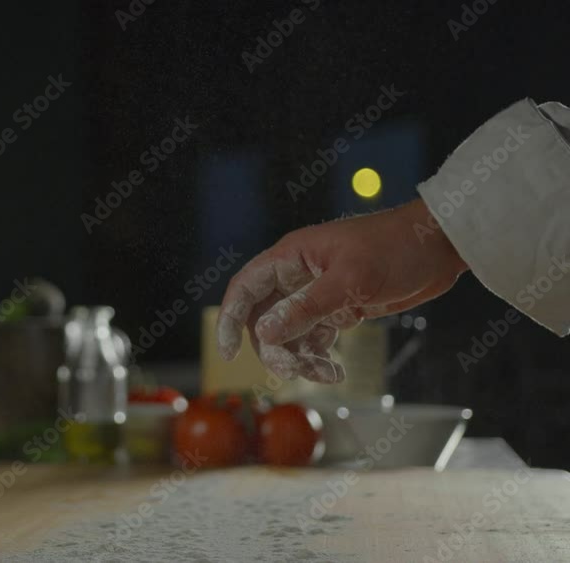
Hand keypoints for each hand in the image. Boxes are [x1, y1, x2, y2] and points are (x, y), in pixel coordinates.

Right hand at [215, 199, 467, 381]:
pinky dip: (320, 358)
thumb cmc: (397, 248)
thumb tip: (264, 334)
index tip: (228, 353)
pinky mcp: (339, 308)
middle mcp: (298, 275)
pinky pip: (315, 339)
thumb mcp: (351, 280)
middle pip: (265, 319)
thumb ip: (306, 308)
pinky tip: (336, 372)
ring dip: (300, 358)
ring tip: (326, 375)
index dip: (231, 319)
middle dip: (275, 349)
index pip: (246, 287)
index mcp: (291, 256)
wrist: (441, 246)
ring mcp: (318, 293)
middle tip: (293, 371)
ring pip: (290, 334)